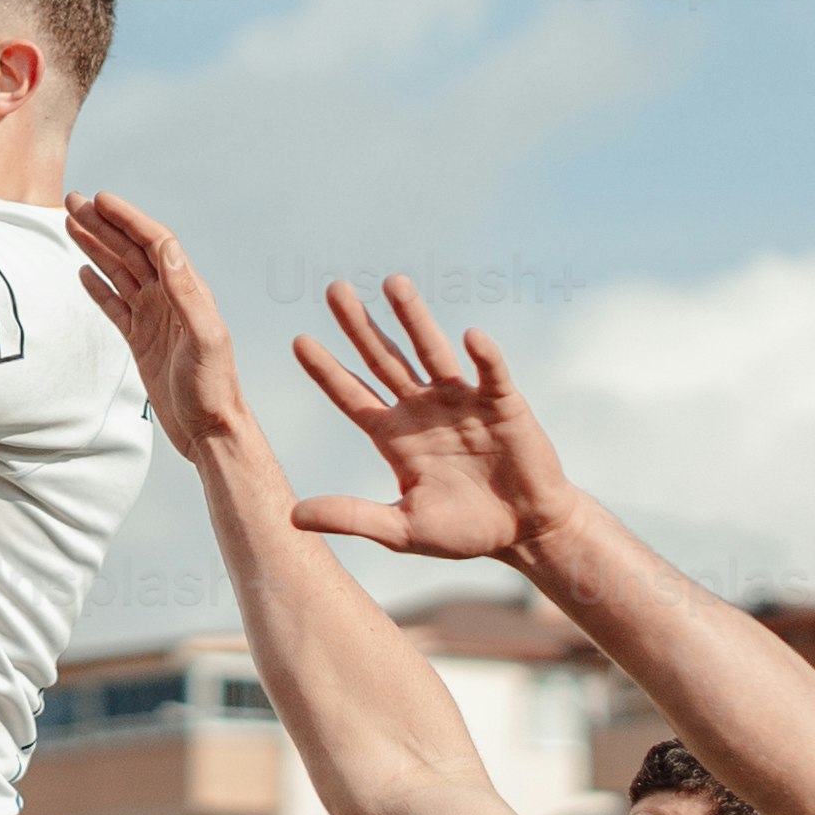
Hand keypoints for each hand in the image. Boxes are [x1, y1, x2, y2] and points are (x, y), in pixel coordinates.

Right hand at [68, 192, 262, 448]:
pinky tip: (83, 272)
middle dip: (103, 224)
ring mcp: (154, 317)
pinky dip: (98, 286)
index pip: (154, 242)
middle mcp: (170, 298)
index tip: (100, 200)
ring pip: (119, 272)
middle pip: (131, 250)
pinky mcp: (141, 339)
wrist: (209, 429)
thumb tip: (169, 251)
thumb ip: (187, 294)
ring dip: (96, 247)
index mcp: (188, 291)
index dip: (127, 219)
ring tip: (70, 224)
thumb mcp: (204, 338)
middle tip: (72, 202)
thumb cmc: (213, 388)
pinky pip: (115, 305)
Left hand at [286, 277, 578, 571]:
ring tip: (393, 283)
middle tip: (334, 290)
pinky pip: (490, 374)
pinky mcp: (502, 404)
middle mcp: (422, 409)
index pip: (352, 396)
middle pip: (383, 361)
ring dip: (413, 319)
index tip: (299, 341)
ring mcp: (461, 402)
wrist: (523, 530)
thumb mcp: (401, 529)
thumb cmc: (463, 531)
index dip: (326, 371)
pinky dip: (482, 356)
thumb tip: (291, 516)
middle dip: (359, 327)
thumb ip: (351, 517)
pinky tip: (471, 337)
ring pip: (432, 352)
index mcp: (394, 436)